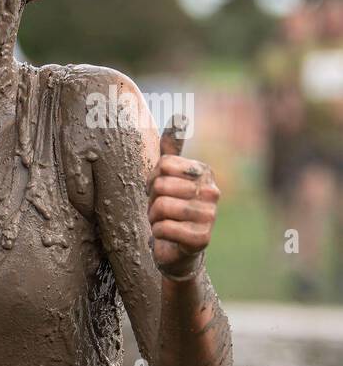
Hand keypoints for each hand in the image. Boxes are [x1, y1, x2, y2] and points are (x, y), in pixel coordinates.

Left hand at [147, 118, 219, 280]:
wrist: (177, 249)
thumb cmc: (170, 209)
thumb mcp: (167, 176)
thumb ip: (171, 149)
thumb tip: (179, 116)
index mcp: (204, 172)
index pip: (163, 164)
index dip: (152, 180)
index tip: (159, 191)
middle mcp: (213, 191)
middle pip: (160, 185)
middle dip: (152, 201)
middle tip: (161, 211)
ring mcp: (210, 215)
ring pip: (160, 207)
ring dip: (154, 218)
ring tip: (165, 222)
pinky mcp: (202, 238)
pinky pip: (163, 228)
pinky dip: (158, 233)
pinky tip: (168, 236)